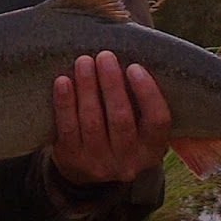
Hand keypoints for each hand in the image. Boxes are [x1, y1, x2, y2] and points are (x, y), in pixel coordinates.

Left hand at [50, 51, 170, 184]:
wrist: (88, 169)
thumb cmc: (119, 132)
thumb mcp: (140, 128)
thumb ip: (144, 101)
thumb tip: (139, 50)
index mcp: (152, 150)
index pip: (158, 121)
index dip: (147, 93)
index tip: (134, 66)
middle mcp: (128, 162)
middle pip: (121, 119)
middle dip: (111, 84)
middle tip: (104, 56)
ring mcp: (99, 164)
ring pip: (92, 122)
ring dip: (87, 88)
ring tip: (83, 61)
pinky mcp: (72, 161)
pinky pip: (67, 128)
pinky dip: (64, 103)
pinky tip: (62, 81)